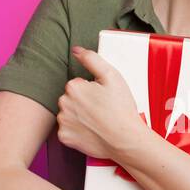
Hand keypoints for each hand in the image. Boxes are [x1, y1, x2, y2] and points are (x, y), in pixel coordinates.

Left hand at [56, 45, 145, 159]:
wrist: (125, 139)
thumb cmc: (121, 109)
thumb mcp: (112, 76)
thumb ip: (92, 58)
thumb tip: (76, 50)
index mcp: (73, 87)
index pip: (78, 84)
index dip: (93, 90)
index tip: (104, 98)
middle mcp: (64, 103)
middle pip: (71, 99)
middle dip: (83, 102)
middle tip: (102, 109)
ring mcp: (63, 122)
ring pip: (69, 114)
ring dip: (79, 116)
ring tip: (98, 121)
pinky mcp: (65, 138)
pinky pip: (67, 130)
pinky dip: (76, 131)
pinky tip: (91, 131)